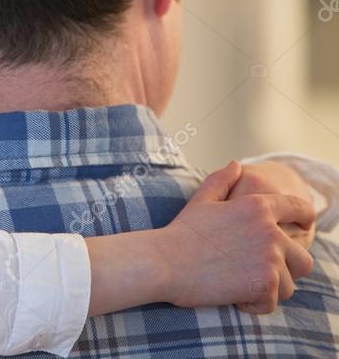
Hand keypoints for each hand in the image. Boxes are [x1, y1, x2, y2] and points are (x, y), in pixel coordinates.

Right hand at [159, 160, 314, 313]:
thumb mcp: (201, 200)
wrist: (163, 262)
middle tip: (262, 273)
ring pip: (289, 285)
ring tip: (242, 285)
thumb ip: (222, 180)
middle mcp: (271, 232)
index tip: (303, 227)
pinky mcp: (263, 285)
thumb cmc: (180, 232)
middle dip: (288, 269)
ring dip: (269, 289)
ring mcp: (270, 260)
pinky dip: (254, 304)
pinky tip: (234, 296)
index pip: (300, 210)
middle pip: (303, 259)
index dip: (306, 219)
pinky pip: (271, 303)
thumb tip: (236, 165)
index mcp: (258, 207)